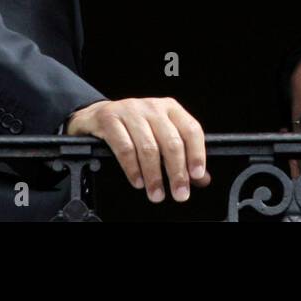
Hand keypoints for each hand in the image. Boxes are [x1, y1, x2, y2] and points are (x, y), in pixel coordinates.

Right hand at [65, 97, 210, 202]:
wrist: (98, 114)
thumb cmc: (134, 126)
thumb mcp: (160, 135)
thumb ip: (182, 155)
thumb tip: (202, 179)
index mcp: (171, 108)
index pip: (191, 130)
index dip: (196, 154)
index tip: (197, 175)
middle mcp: (153, 107)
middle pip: (171, 142)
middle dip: (177, 172)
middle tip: (179, 193)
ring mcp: (131, 111)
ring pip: (148, 147)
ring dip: (154, 175)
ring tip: (156, 193)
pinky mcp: (110, 119)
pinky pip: (125, 148)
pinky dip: (132, 168)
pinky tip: (138, 181)